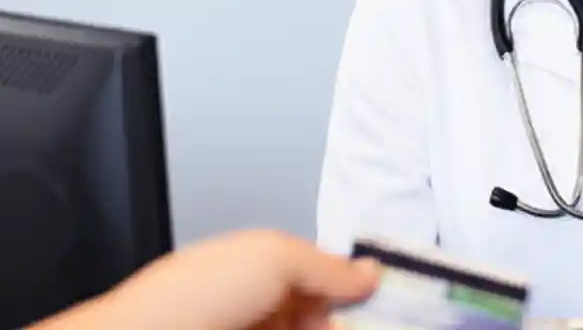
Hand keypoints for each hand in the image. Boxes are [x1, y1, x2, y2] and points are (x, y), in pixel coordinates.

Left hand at [30, 229, 380, 329]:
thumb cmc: (189, 298)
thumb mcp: (273, 260)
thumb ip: (327, 266)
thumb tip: (372, 271)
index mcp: (262, 267)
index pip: (326, 278)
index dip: (358, 291)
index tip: (393, 304)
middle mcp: (259, 307)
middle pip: (322, 315)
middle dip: (347, 319)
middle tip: (381, 321)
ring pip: (307, 329)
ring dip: (335, 326)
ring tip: (358, 325)